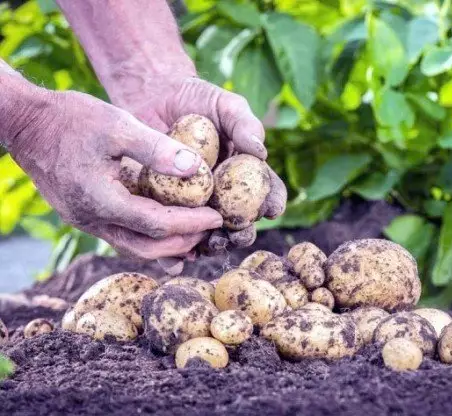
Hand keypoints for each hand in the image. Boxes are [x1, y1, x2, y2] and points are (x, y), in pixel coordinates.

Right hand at [7, 84, 222, 259]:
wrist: (25, 122)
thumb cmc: (70, 119)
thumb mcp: (118, 125)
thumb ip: (157, 149)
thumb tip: (197, 169)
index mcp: (102, 201)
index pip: (158, 225)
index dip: (192, 224)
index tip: (218, 218)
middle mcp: (92, 220)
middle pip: (147, 247)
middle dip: (183, 242)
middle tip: (211, 229)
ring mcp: (84, 221)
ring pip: (133, 247)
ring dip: (166, 246)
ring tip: (196, 236)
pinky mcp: (83, 215)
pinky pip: (122, 236)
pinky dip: (148, 237)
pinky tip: (166, 230)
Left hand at [124, 76, 286, 263]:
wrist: (153, 97)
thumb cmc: (197, 99)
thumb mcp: (226, 105)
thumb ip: (244, 125)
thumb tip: (260, 152)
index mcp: (245, 174)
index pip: (267, 192)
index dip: (273, 203)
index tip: (272, 209)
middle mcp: (223, 195)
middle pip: (239, 224)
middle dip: (242, 234)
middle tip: (237, 233)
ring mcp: (194, 205)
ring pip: (207, 235)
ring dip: (211, 245)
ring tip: (207, 244)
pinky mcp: (164, 209)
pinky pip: (170, 235)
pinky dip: (173, 252)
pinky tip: (175, 257)